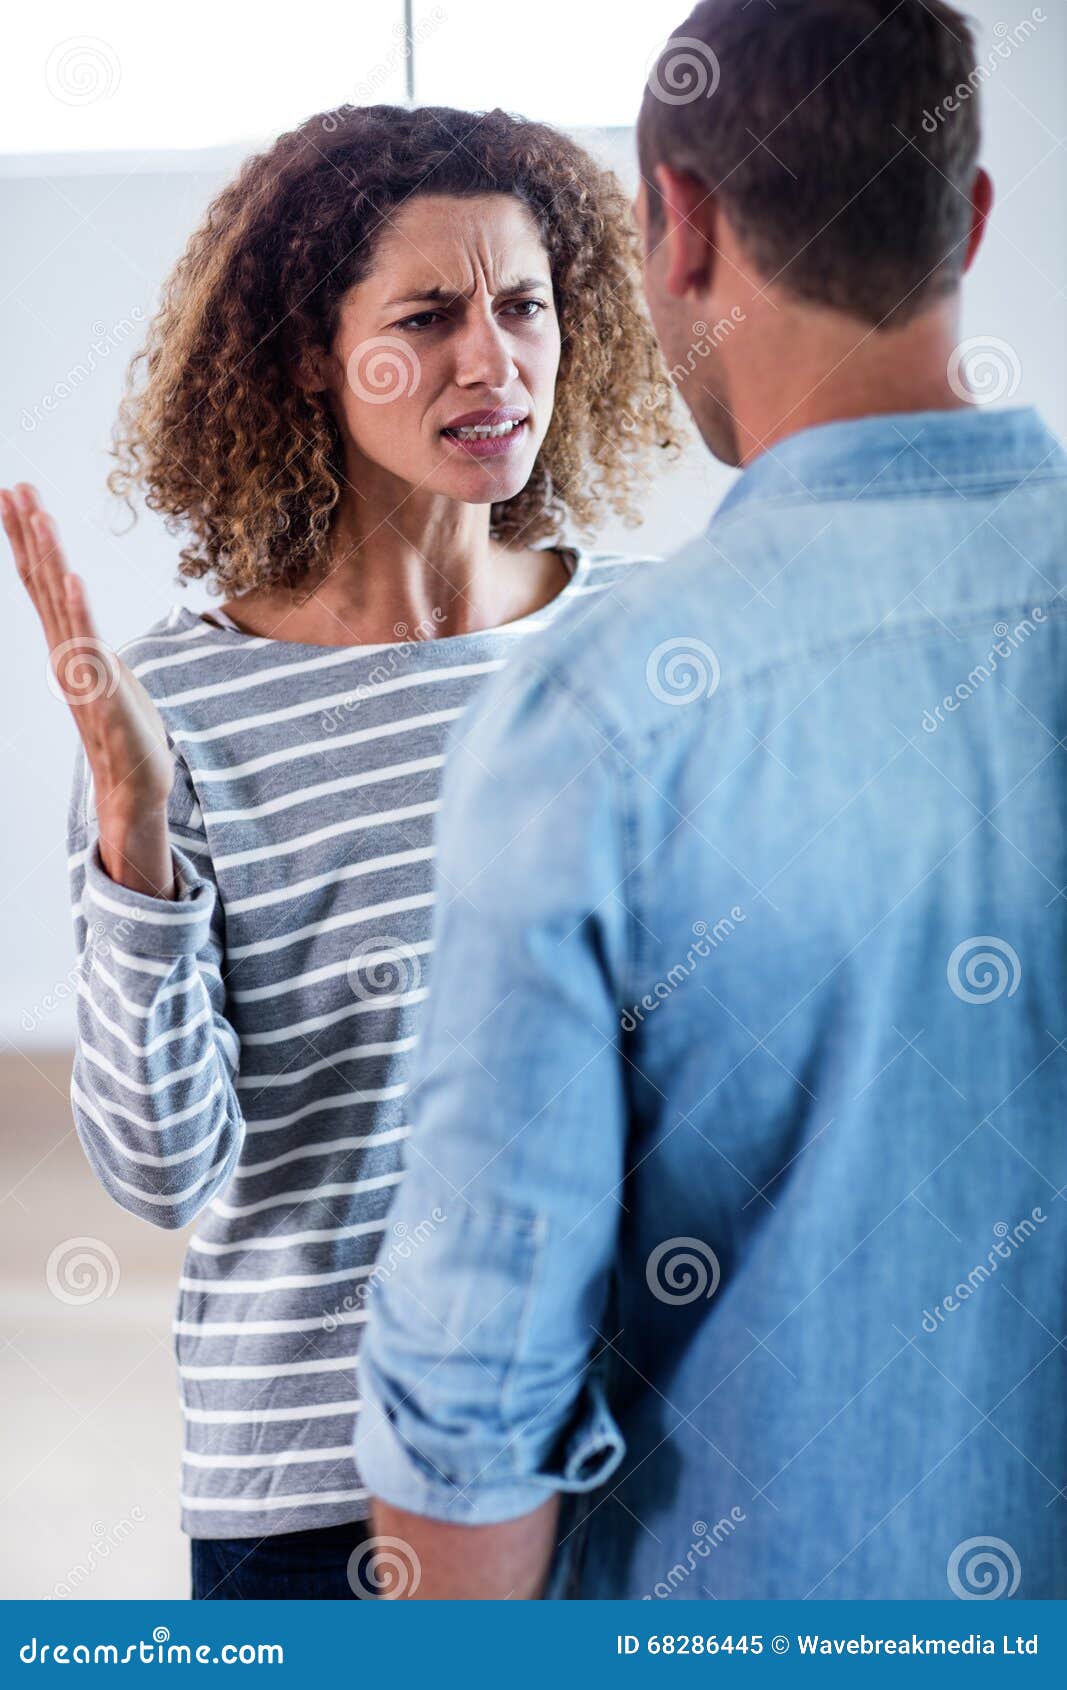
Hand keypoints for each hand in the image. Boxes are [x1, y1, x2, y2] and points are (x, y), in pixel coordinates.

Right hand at [2, 482, 176, 897]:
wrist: (134, 790)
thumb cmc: (126, 735)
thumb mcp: (107, 676)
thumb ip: (90, 647)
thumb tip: (84, 620)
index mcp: (69, 644)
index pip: (43, 582)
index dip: (29, 538)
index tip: (15, 494)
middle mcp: (67, 653)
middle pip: (43, 583)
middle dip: (29, 533)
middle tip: (15, 486)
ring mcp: (82, 671)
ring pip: (62, 605)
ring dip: (51, 558)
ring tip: (40, 516)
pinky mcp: (104, 691)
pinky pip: (88, 645)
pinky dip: (80, 611)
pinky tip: (74, 579)